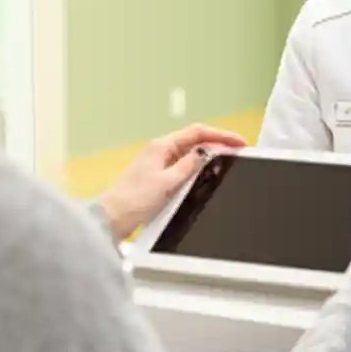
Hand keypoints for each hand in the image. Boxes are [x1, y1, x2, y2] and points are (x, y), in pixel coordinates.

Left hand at [98, 124, 246, 242]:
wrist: (112, 218)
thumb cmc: (133, 200)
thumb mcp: (168, 182)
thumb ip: (189, 165)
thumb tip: (207, 152)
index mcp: (161, 146)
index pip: (198, 132)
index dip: (221, 135)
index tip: (239, 142)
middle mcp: (160, 151)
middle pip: (195, 141)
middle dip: (218, 144)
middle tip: (238, 151)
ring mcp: (159, 164)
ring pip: (190, 154)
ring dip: (209, 157)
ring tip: (227, 163)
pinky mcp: (158, 177)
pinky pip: (183, 167)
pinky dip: (198, 169)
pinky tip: (206, 176)